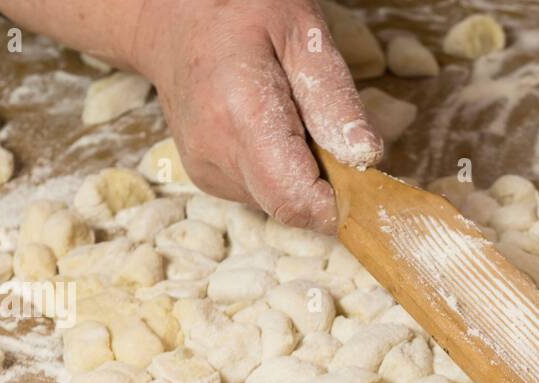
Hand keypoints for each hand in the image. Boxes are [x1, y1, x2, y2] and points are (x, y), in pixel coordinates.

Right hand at [132, 0, 381, 231]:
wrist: (172, 17)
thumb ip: (333, 99)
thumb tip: (366, 158)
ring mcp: (205, 169)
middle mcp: (216, 151)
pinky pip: (259, 193)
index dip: (340, 205)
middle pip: (291, 207)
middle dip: (325, 189)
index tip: (365, 183)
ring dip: (302, 177)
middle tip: (333, 138)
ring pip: (277, 204)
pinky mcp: (204, 177)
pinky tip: (272, 132)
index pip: (298, 199)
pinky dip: (280, 173)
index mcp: (242, 114)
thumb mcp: (303, 34)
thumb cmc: (241, 11)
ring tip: (294, 122)